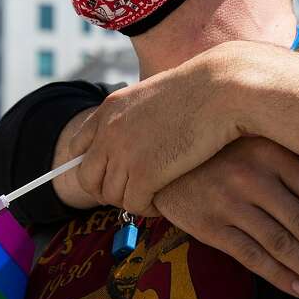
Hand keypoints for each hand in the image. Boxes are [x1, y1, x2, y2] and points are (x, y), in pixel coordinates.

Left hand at [70, 46, 246, 212]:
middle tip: (131, 193)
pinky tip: (162, 202)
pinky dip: (147, 209)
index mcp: (109, 108)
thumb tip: (140, 139)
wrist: (222, 89)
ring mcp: (124, 154)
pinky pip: (134, 205)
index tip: (109, 174)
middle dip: (106, 191)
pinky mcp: (146, 174)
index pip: (77, 146)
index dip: (90, 165)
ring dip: (131, 201)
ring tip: (152, 197)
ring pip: (111, 196)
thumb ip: (137, 116)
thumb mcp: (155, 95)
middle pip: (86, 179)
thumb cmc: (203, 90)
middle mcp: (109, 132)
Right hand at [152, 137, 298, 298]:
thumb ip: (293, 164)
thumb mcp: (257, 141)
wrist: (157, 154)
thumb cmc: (221, 149)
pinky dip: (280, 277)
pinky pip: (251, 257)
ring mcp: (229, 202)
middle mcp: (253, 176)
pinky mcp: (208, 225)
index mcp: (273, 152)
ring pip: (282, 245)